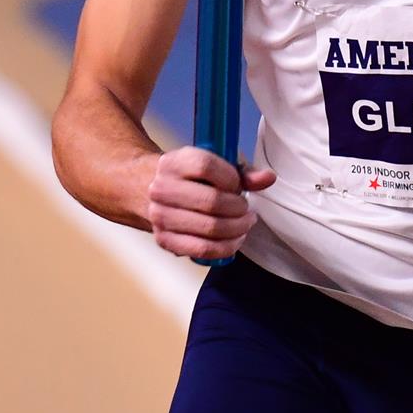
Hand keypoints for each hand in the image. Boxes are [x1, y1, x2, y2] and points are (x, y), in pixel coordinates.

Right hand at [144, 146, 275, 261]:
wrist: (144, 190)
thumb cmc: (187, 178)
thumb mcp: (209, 166)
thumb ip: (241, 172)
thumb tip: (268, 178)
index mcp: (172, 162)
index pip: (206, 167)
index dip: (231, 178)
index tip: (238, 184)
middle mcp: (161, 188)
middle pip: (211, 201)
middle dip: (239, 208)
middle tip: (247, 209)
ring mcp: (159, 216)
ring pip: (210, 228)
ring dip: (236, 229)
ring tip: (245, 223)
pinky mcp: (164, 239)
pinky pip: (202, 250)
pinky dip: (226, 247)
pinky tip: (235, 239)